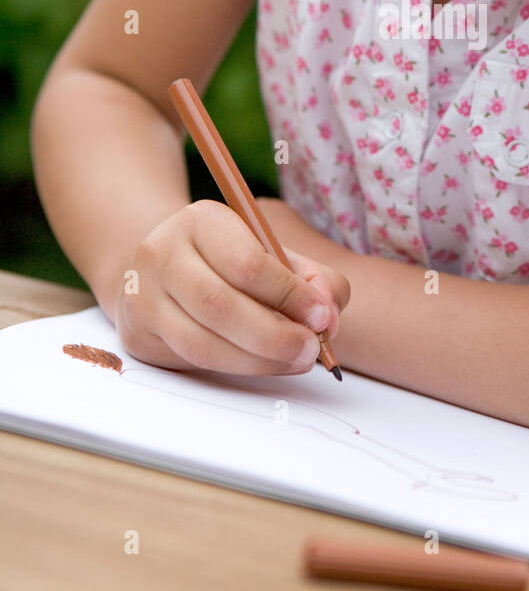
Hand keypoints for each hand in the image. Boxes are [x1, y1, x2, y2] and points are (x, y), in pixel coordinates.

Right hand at [114, 199, 348, 374]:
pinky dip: (234, 369)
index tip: (323, 317)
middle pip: (220, 306)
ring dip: (257, 361)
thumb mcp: (274, 254)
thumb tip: (327, 315)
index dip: (290, 296)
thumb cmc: (233, 260)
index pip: (247, 264)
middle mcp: (163, 253)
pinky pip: (190, 361)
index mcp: (201, 221)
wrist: (165, 267)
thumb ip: (314, 279)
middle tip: (311, 349)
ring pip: (202, 343)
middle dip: (275, 336)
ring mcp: (143, 295)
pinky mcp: (138, 334)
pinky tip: (263, 363)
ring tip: (295, 360)